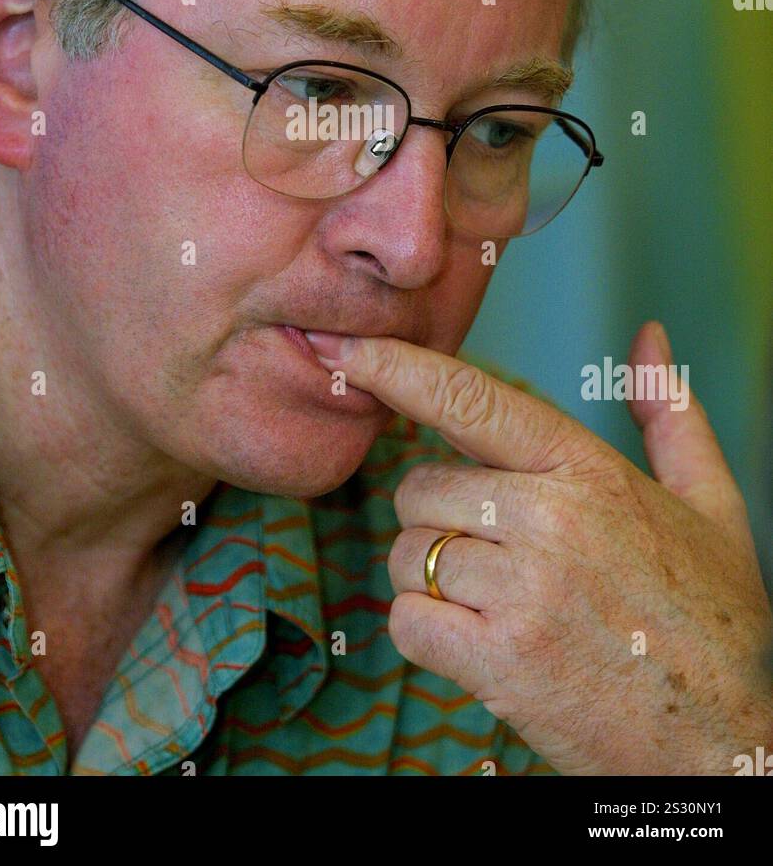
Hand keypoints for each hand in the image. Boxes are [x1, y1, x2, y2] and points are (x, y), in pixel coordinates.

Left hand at [305, 321, 772, 774]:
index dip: (401, 369)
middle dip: (439, 521)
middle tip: (498, 560)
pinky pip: (407, 621)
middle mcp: (552, 519)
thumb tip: (649, 337)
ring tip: (500, 606)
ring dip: (433, 581)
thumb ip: (671, 414)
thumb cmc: (714, 621)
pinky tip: (479, 644)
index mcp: (589, 470)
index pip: (472, 401)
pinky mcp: (501, 661)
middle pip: (421, 487)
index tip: (351, 350)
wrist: (723, 738)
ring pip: (409, 555)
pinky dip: (427, 634)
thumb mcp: (712, 504)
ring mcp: (525, 590)